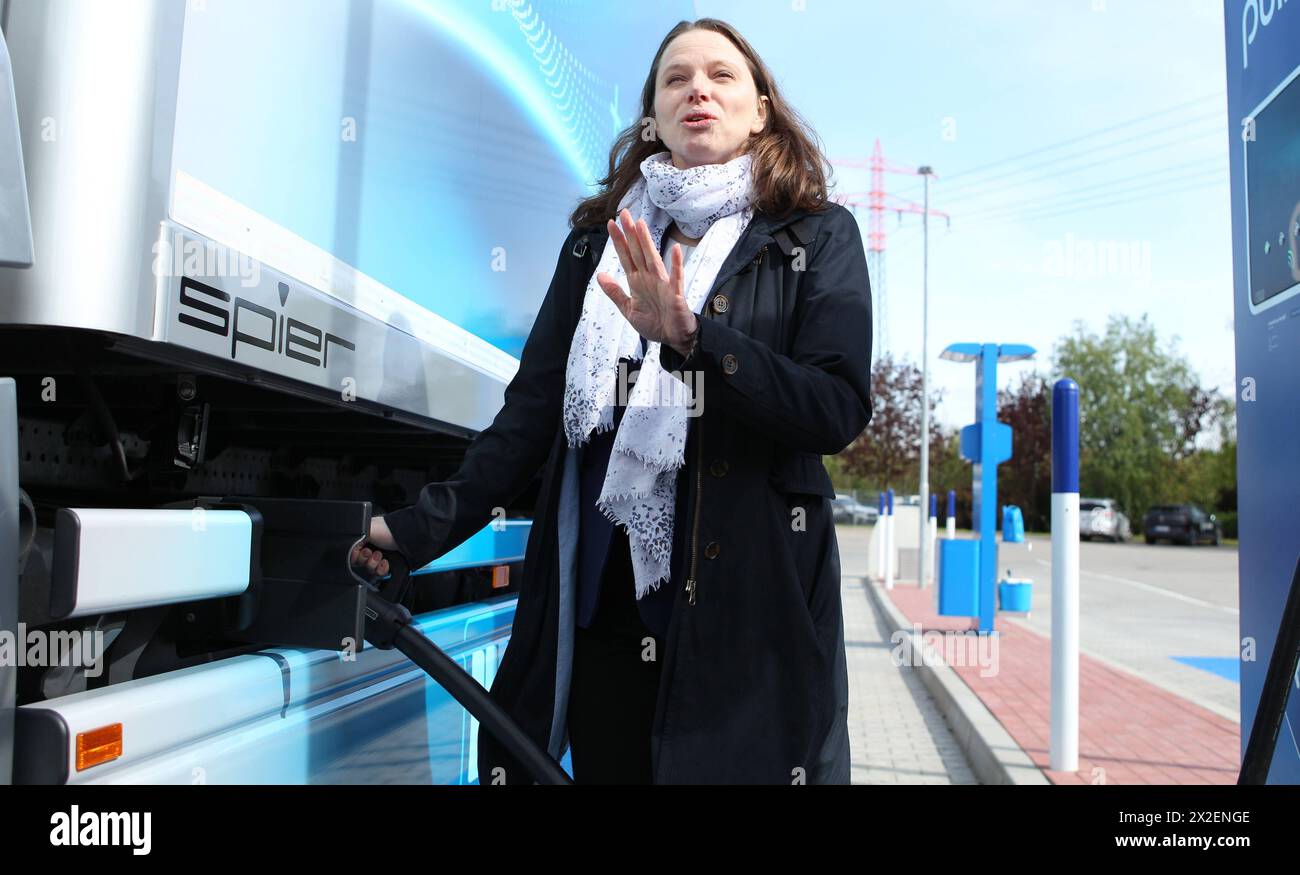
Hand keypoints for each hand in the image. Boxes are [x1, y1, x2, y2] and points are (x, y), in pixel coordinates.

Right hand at [350, 516, 397, 580]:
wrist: (407, 538)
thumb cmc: (387, 530)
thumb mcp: (366, 530)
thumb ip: (353, 541)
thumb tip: (349, 552)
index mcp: (363, 538)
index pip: (352, 553)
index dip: (355, 555)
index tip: (361, 552)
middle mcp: (370, 547)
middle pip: (359, 563)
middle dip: (365, 560)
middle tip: (371, 553)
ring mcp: (378, 557)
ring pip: (368, 569)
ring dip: (373, 565)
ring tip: (380, 557)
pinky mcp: (387, 565)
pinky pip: (378, 573)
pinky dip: (381, 569)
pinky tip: (385, 563)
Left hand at [597, 209, 698, 351]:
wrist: (673, 338)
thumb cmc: (654, 323)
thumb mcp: (628, 309)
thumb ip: (615, 292)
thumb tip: (599, 275)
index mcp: (637, 281)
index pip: (626, 256)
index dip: (618, 241)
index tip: (611, 224)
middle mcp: (649, 278)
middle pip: (637, 252)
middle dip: (630, 234)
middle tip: (624, 213)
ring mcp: (663, 284)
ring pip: (653, 259)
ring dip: (647, 242)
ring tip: (641, 225)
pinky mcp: (675, 294)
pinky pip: (676, 277)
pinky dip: (676, 265)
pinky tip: (676, 250)